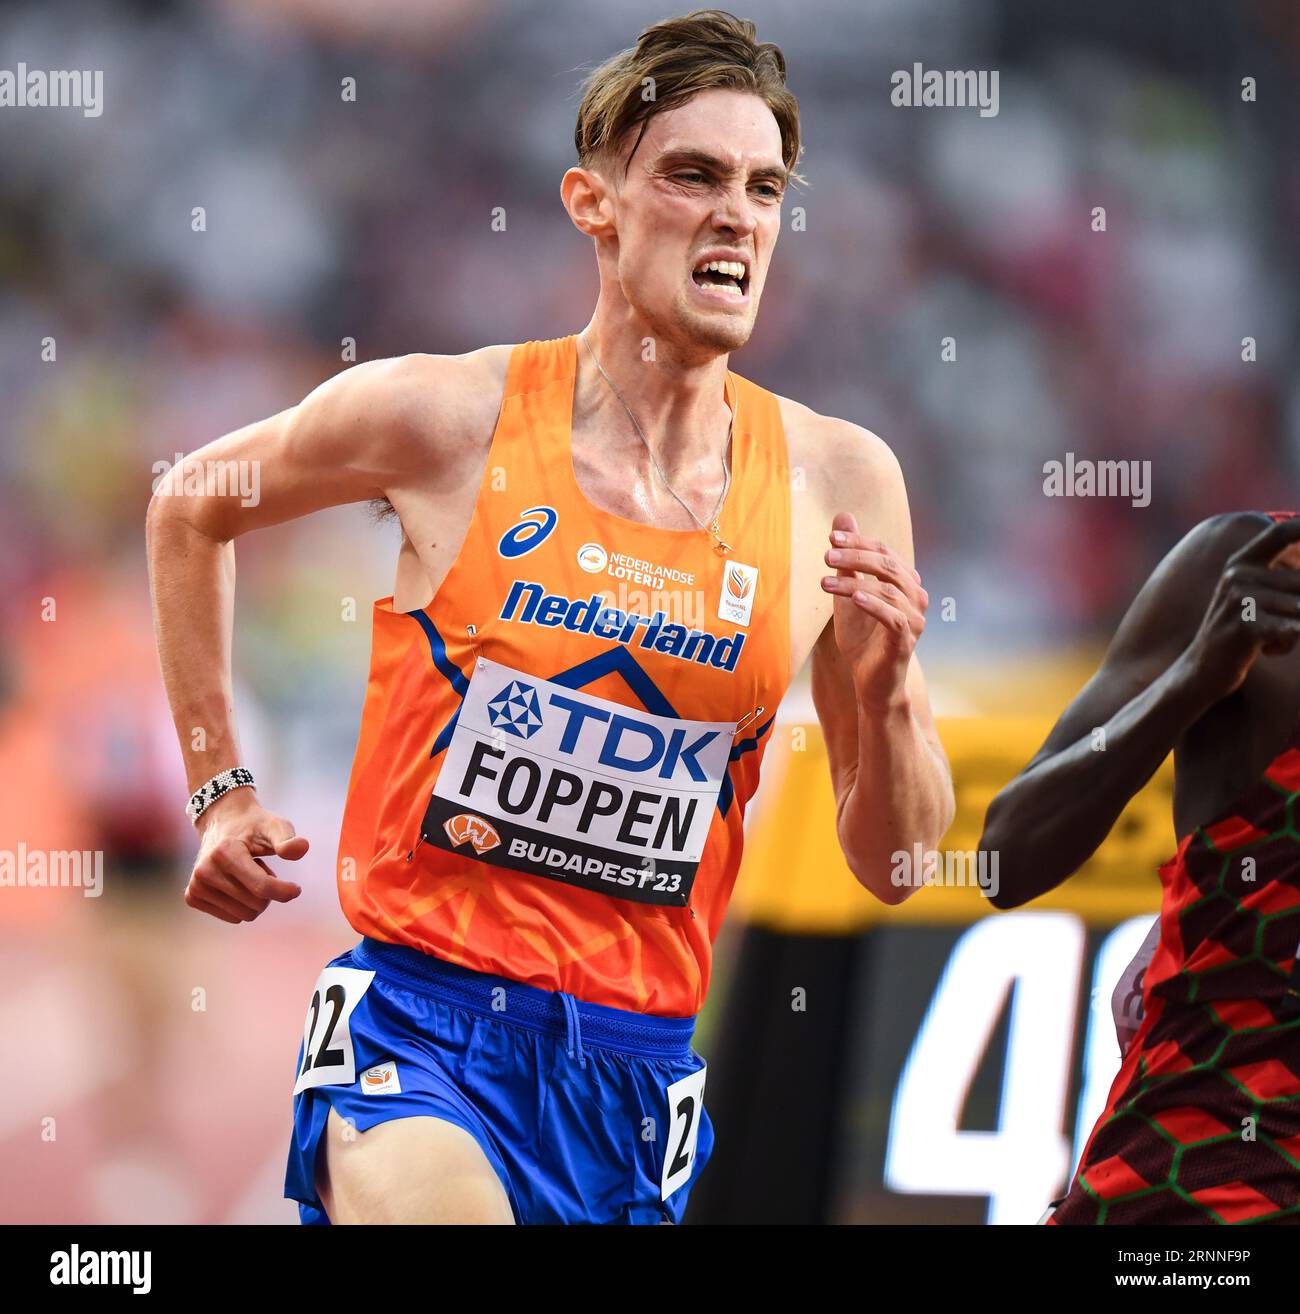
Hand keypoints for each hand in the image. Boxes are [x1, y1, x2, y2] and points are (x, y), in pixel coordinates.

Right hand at [186, 789, 306, 922]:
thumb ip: (287, 839)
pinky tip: (235, 882)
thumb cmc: (254, 826)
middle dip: (268, 892)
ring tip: (247, 874)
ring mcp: (196, 885)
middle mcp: (205, 870)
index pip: (261, 887)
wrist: (222, 821)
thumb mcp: (274, 826)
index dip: (284, 891)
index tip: (297, 889)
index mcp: (225, 852)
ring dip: (255, 898)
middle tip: (261, 868)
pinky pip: (232, 918)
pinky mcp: (193, 897)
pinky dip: (241, 904)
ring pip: (245, 915)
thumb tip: (302, 848)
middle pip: (256, 904)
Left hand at [819, 510, 927, 709]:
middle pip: (889, 567)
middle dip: (856, 558)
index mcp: (905, 583)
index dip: (859, 543)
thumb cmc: (862, 639)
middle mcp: (916, 598)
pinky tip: (854, 597)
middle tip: (826, 555)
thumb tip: (843, 517)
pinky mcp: (906, 642)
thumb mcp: (849, 593)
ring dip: (854, 582)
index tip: (831, 538)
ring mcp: (914, 620)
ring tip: (824, 581)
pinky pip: (894, 619)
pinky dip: (874, 606)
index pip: (885, 553)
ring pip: (889, 590)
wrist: (870, 683)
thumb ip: (848, 560)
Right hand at [1185, 516, 1299, 701]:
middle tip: (1280, 625)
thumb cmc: (1240, 633)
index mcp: (1240, 562)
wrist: (1200, 671)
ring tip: (1270, 639)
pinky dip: (1287, 643)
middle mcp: (1238, 574)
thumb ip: (1284, 580)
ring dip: (1295, 630)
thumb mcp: (1255, 598)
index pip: (1280, 532)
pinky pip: (1293, 630)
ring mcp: (1239, 598)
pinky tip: (1267, 650)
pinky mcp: (1245, 624)